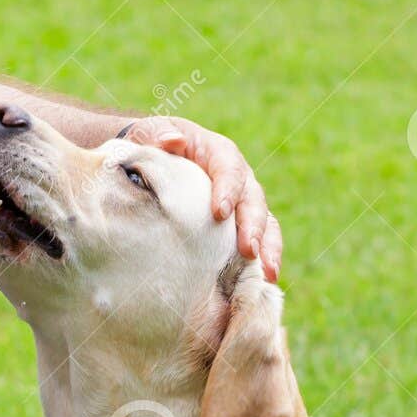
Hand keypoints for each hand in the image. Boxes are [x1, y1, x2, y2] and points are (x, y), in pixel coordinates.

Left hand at [118, 115, 281, 279]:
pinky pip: (260, 240)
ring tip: (268, 272)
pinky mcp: (240, 225)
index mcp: (217, 153)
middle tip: (249, 249)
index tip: (220, 212)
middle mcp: (237, 177)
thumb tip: (171, 141)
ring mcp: (242, 202)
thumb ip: (155, 136)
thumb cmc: (152, 147)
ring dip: (268, 246)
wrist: (155, 160)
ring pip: (265, 221)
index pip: (228, 167)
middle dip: (253, 224)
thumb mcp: (147, 135)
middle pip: (252, 198)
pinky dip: (265, 259)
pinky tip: (265, 282)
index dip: (228, 188)